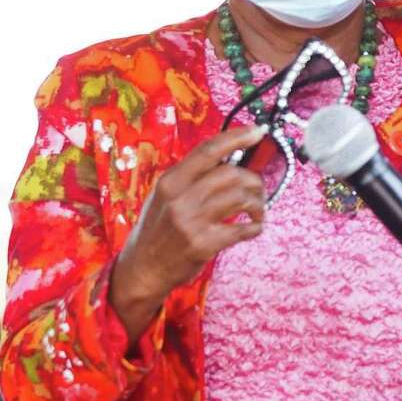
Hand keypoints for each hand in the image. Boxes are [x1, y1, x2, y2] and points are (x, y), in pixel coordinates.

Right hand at [110, 127, 266, 345]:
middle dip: (254, 180)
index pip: (208, 150)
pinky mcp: (203, 244)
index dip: (236, 137)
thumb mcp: (165, 197)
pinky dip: (255, 227)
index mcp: (171, 180)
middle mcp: (180, 197)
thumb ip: (192, 178)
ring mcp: (191, 221)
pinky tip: (252, 228)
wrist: (142, 269)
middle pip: (231, 174)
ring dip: (257, 204)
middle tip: (258, 190)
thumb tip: (230, 160)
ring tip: (256, 211)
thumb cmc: (157, 230)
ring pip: (240, 198)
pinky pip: (241, 229)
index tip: (257, 131)